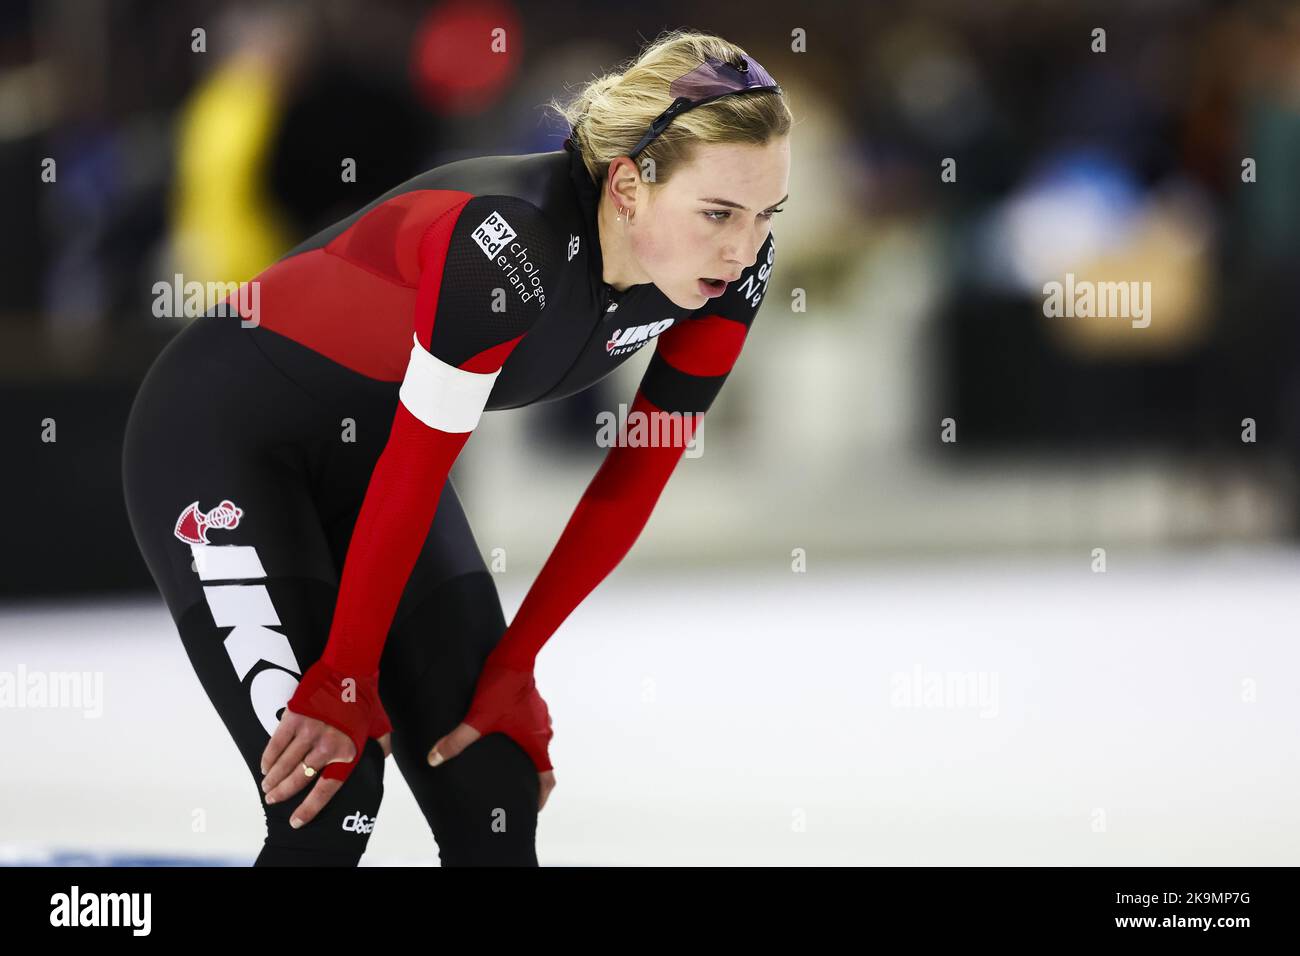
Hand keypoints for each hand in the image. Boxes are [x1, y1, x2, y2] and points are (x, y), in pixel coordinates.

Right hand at [261, 659, 392, 827]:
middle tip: (273, 801)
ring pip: (285, 764)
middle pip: (299, 779)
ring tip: (267, 788)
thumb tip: (380, 762)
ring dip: (273, 779)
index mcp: (347, 753)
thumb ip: (380, 749)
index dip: (309, 808)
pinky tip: (265, 768)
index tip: (296, 821)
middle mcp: (327, 746)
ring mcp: (309, 732)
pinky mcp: (294, 718)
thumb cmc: (366, 699)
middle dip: (283, 794)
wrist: (350, 669)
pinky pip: (276, 744)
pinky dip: (268, 759)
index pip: (326, 789)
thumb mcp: (380, 728)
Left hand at [426, 656, 555, 811]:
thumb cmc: (502, 688)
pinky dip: (521, 733)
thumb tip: (434, 759)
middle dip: (528, 775)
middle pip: (540, 760)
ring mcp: (540, 716)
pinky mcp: (533, 703)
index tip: (534, 807)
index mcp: (536, 742)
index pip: (547, 777)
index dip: (542, 795)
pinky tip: (502, 730)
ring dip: (525, 751)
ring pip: (536, 740)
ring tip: (506, 758)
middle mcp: (543, 731)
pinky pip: (531, 725)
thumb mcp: (478, 717)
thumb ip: (457, 740)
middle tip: (513, 785)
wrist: (514, 655)